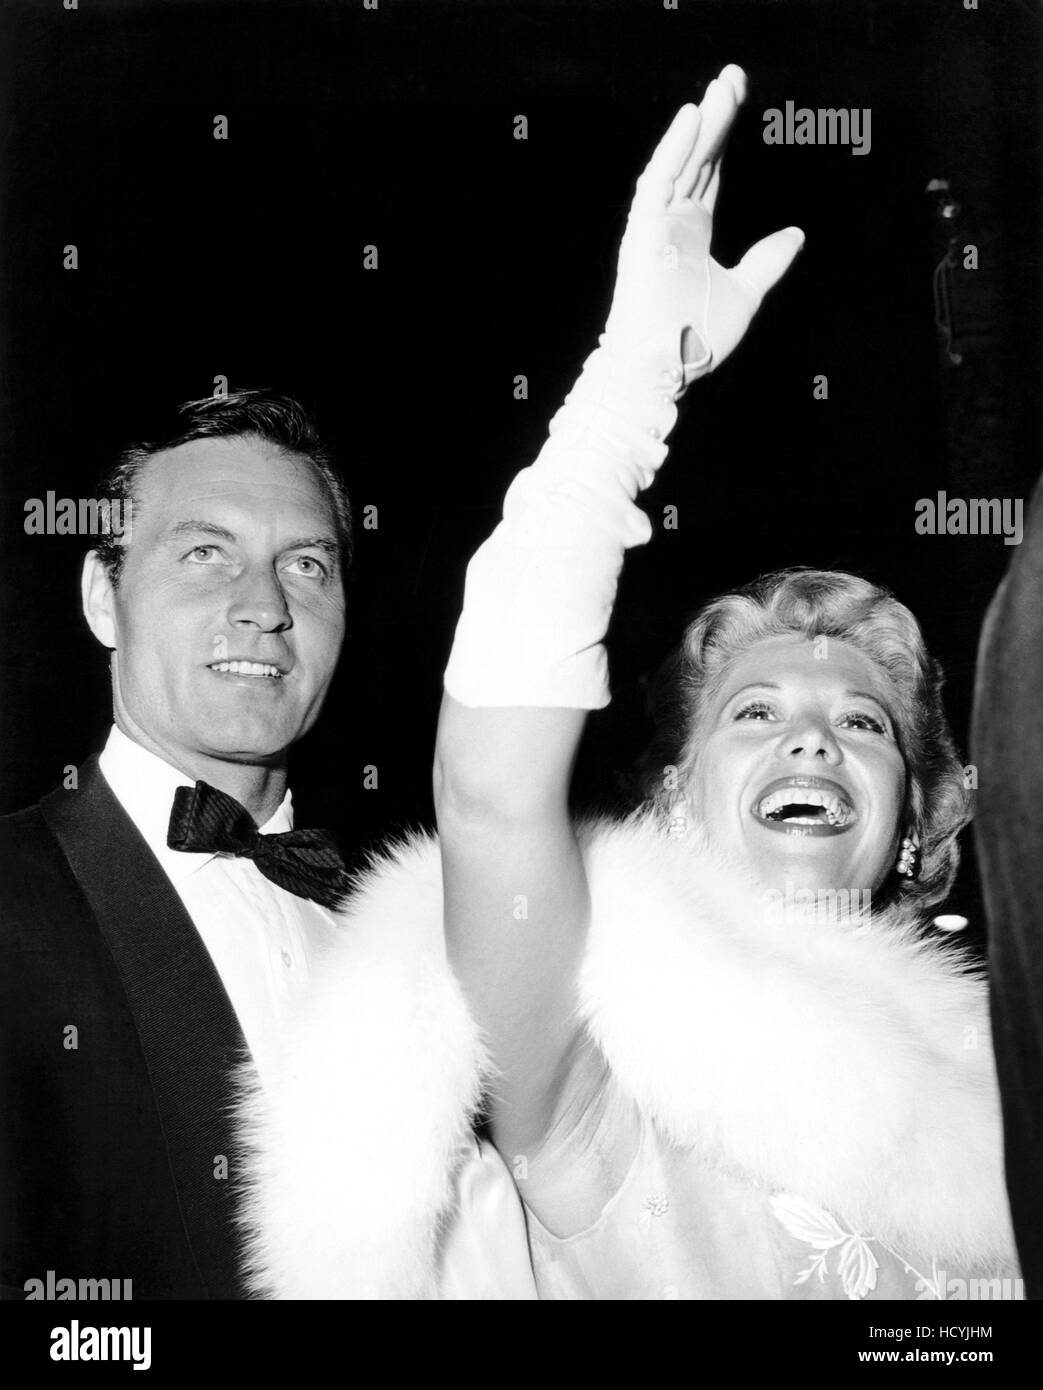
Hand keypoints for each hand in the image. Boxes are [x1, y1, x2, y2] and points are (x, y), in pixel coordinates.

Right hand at [603, 65, 804, 375]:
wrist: (666, 366)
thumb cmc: (697, 338)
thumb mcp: (747, 291)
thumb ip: (767, 260)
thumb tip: (796, 235)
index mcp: (695, 233)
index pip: (711, 172)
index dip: (725, 137)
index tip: (739, 101)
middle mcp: (674, 222)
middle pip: (699, 158)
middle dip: (717, 118)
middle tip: (734, 77)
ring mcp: (657, 224)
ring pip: (682, 162)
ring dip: (701, 124)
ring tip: (723, 87)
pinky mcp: (643, 229)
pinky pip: (659, 180)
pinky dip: (675, 148)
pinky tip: (694, 117)